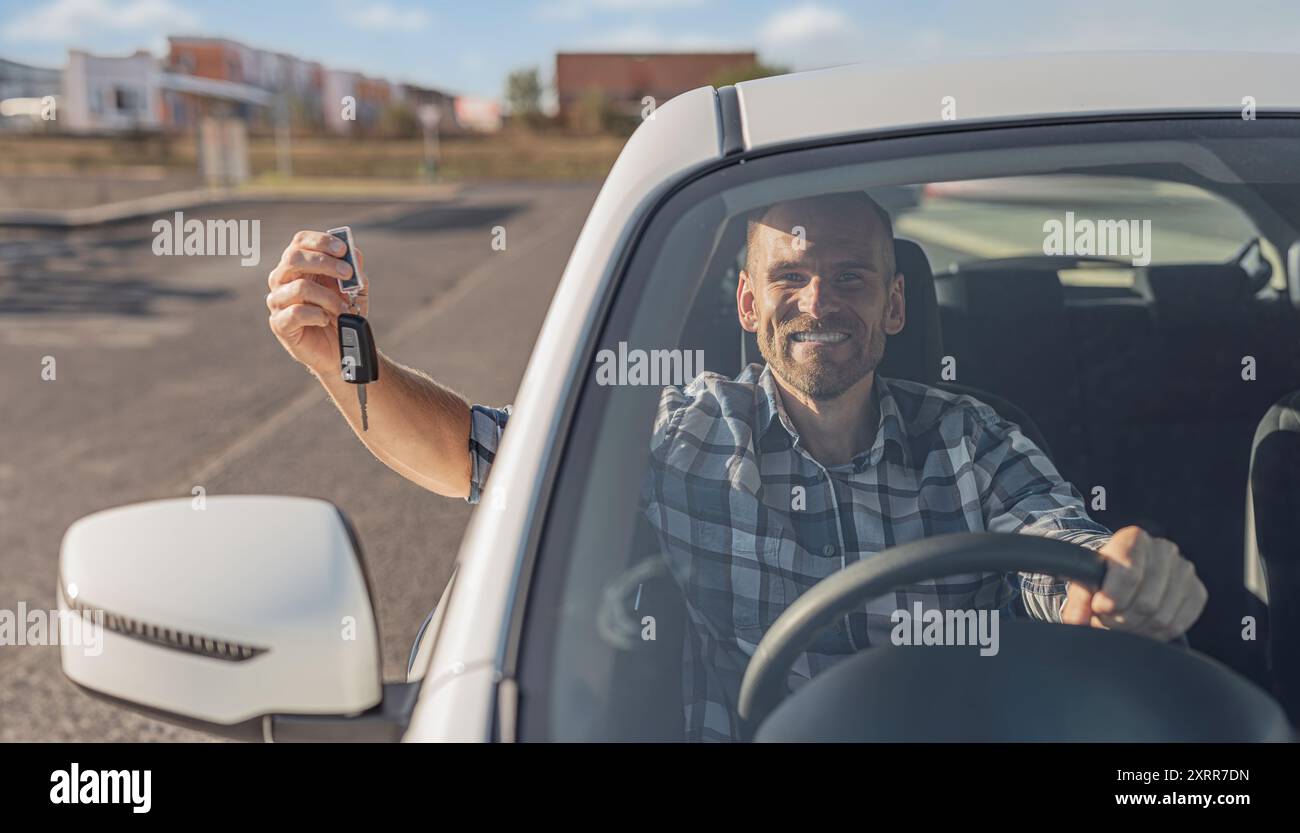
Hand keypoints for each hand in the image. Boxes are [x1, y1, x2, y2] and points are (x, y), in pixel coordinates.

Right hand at [267, 230, 368, 374]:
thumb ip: (355, 270)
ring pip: (300, 287)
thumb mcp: (356, 290)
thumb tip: (353, 253)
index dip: (320, 241)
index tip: (343, 249)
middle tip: (348, 273)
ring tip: (342, 309)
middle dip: (325, 263)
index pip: (300, 242)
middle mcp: (283, 279)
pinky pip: (296, 313)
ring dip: (328, 297)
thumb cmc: (344, 314)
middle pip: (293, 258)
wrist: (343, 348)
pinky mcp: (279, 323)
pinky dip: (318, 315)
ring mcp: (278, 301)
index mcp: (299, 266)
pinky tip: (326, 320)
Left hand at [1061, 525, 1206, 640]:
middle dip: (1122, 619)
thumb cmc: (1104, 576)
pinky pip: (1179, 624)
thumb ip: (1078, 600)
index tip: (1100, 608)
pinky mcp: (1197, 591)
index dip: (1112, 599)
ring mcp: (1184, 570)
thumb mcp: (1085, 582)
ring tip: (1122, 624)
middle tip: (1107, 621)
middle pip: (1146, 602)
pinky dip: (1157, 634)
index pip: (1128, 575)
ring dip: (1137, 630)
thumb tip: (1074, 622)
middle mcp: (1163, 549)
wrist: (1128, 573)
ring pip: (1162, 617)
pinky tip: (1141, 627)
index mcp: (1133, 539)